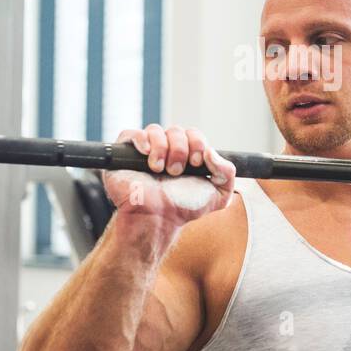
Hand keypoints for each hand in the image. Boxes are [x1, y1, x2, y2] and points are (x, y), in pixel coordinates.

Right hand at [104, 124, 236, 227]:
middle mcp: (166, 149)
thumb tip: (212, 152)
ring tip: (159, 170)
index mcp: (186, 154)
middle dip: (180, 150)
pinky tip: (147, 156)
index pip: (193, 134)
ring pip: (155, 130)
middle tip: (176, 172)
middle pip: (176, 130)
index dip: (197, 144)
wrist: (156, 220)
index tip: (196, 163)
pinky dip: (141, 140)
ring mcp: (145, 151)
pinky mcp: (124, 155)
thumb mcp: (218, 195)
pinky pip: (131, 134)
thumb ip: (227, 173)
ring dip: (162, 148)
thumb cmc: (183, 209)